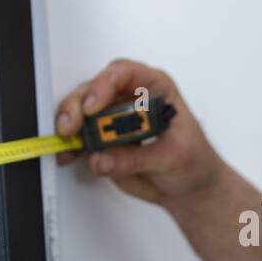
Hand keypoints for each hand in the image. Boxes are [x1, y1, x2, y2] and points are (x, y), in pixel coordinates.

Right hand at [54, 58, 223, 205]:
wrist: (192, 186)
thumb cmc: (194, 161)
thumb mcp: (174, 157)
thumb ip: (137, 159)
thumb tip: (102, 158)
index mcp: (155, 88)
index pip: (125, 74)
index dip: (104, 85)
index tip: (93, 106)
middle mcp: (130, 98)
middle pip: (95, 90)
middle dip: (78, 107)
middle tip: (71, 127)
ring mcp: (114, 119)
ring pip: (82, 111)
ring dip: (70, 126)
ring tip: (68, 144)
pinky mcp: (104, 141)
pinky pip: (82, 139)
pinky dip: (72, 147)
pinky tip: (68, 155)